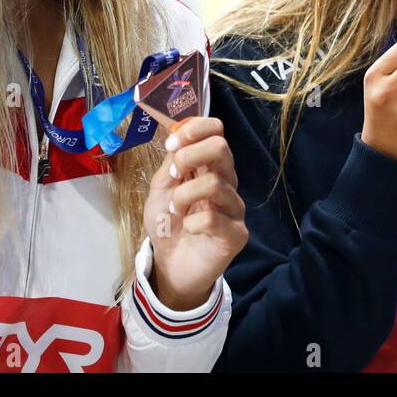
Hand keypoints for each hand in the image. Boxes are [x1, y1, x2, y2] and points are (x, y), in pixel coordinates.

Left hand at [144, 116, 248, 309]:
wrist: (171, 267)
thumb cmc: (168, 225)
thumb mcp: (160, 189)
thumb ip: (171, 164)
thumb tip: (176, 137)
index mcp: (209, 166)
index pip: (216, 131)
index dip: (194, 129)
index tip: (172, 145)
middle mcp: (227, 182)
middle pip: (221, 148)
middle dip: (189, 157)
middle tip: (173, 176)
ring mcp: (234, 208)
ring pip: (215, 184)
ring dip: (184, 196)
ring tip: (174, 210)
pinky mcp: (236, 234)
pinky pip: (214, 218)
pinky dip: (192, 223)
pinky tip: (188, 230)